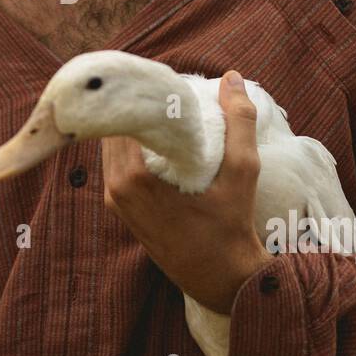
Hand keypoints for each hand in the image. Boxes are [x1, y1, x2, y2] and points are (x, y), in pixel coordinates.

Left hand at [102, 70, 271, 314]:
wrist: (222, 280)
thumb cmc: (231, 227)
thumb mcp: (243, 171)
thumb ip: (238, 121)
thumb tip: (232, 77)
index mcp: (133, 176)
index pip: (120, 116)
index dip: (135, 91)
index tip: (156, 75)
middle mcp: (115, 187)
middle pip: (112, 128)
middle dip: (133, 106)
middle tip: (160, 86)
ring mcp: (114, 201)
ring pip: (112, 146)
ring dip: (131, 126)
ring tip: (159, 107)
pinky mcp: (121, 210)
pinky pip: (117, 165)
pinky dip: (131, 147)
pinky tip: (154, 136)